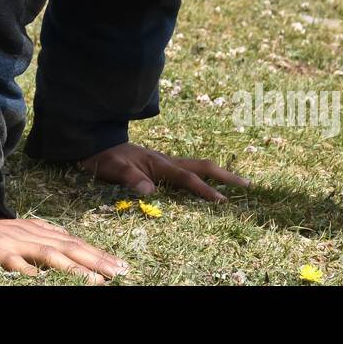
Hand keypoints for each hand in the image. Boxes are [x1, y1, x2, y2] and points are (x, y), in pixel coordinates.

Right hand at [0, 201, 128, 282]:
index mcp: (37, 230)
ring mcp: (12, 242)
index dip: (97, 254)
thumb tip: (68, 245)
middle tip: (119, 272)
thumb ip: (43, 239)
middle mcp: (29, 234)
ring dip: (73, 268)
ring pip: (48, 254)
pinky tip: (39, 280)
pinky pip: (13, 262)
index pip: (74, 242)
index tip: (120, 265)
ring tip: (94, 281)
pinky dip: (27, 270)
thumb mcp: (20, 232)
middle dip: (96, 261)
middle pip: (68, 247)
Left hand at [78, 141, 249, 201]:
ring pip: (197, 165)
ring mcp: (164, 160)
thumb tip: (149, 190)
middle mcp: (166, 160)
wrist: (95, 142)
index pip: (188, 178)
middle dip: (225, 175)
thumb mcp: (112, 168)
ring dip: (217, 173)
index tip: (223, 201)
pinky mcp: (159, 163)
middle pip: (202, 166)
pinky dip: (203, 174)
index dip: (205, 190)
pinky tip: (207, 180)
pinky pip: (187, 168)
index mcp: (158, 163)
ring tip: (236, 182)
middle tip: (248, 185)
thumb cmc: (103, 157)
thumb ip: (129, 178)